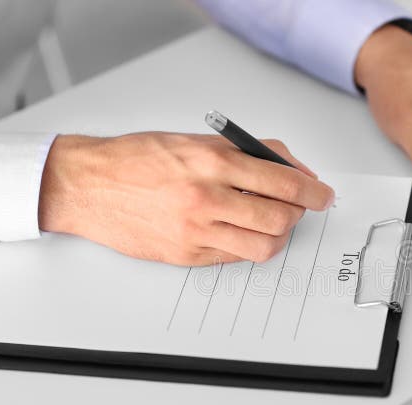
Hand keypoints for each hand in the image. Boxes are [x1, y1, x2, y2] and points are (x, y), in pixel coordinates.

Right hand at [38, 132, 333, 265]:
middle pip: (280, 218)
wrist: (88, 185)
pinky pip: (235, 257)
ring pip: (263, 245)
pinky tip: (239, 232)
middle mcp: (206, 197)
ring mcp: (196, 231)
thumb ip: (248, 152)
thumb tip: (292, 170)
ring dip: (277, 235)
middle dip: (299, 215)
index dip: (314, 192)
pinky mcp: (186, 255)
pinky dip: (247, 245)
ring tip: (271, 223)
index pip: (283, 182)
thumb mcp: (196, 140)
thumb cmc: (138, 159)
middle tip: (299, 209)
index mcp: (211, 161)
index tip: (323, 195)